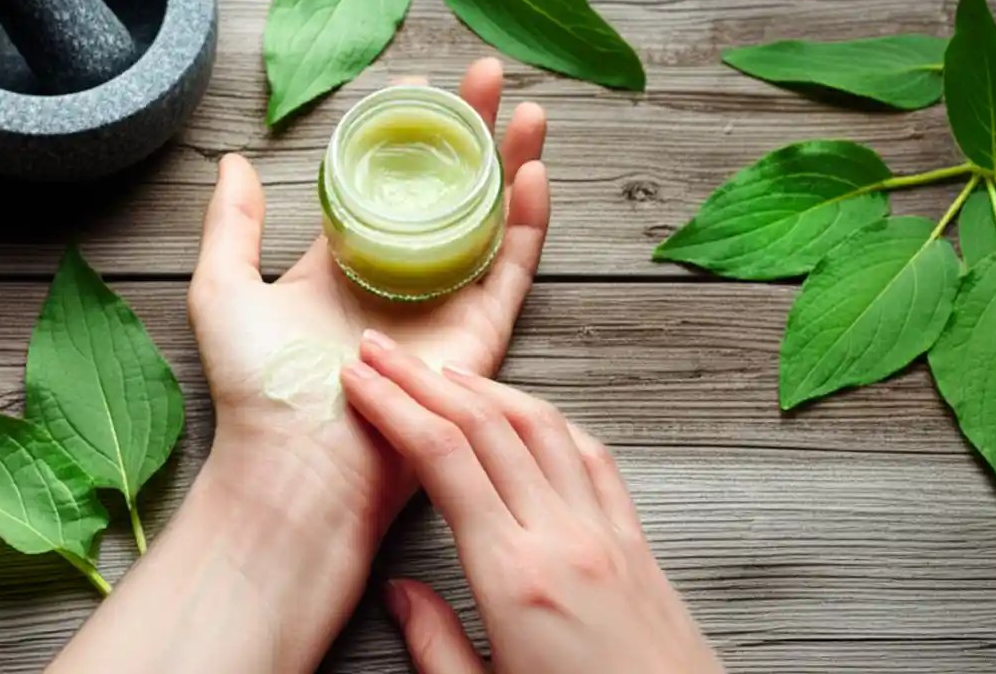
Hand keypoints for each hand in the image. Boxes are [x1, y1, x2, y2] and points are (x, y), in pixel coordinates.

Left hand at [188, 57, 549, 531]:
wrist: (298, 466)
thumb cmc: (255, 387)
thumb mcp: (222, 288)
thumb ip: (231, 225)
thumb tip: (234, 161)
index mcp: (343, 266)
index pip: (383, 185)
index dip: (402, 133)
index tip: (415, 85)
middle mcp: (398, 281)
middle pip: (445, 192)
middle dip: (468, 132)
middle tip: (484, 78)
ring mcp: (443, 306)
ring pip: (488, 220)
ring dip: (511, 163)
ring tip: (525, 110)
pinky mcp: (480, 336)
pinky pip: (511, 268)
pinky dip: (528, 221)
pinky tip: (534, 170)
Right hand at [341, 332, 724, 673]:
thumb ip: (435, 644)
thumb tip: (400, 594)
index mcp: (514, 577)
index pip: (443, 459)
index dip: (393, 408)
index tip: (358, 380)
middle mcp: (563, 538)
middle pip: (484, 426)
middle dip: (423, 379)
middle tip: (382, 351)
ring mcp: (606, 533)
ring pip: (541, 427)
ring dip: (486, 387)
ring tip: (443, 370)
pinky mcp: (637, 542)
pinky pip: (592, 457)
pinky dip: (551, 422)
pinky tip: (529, 415)